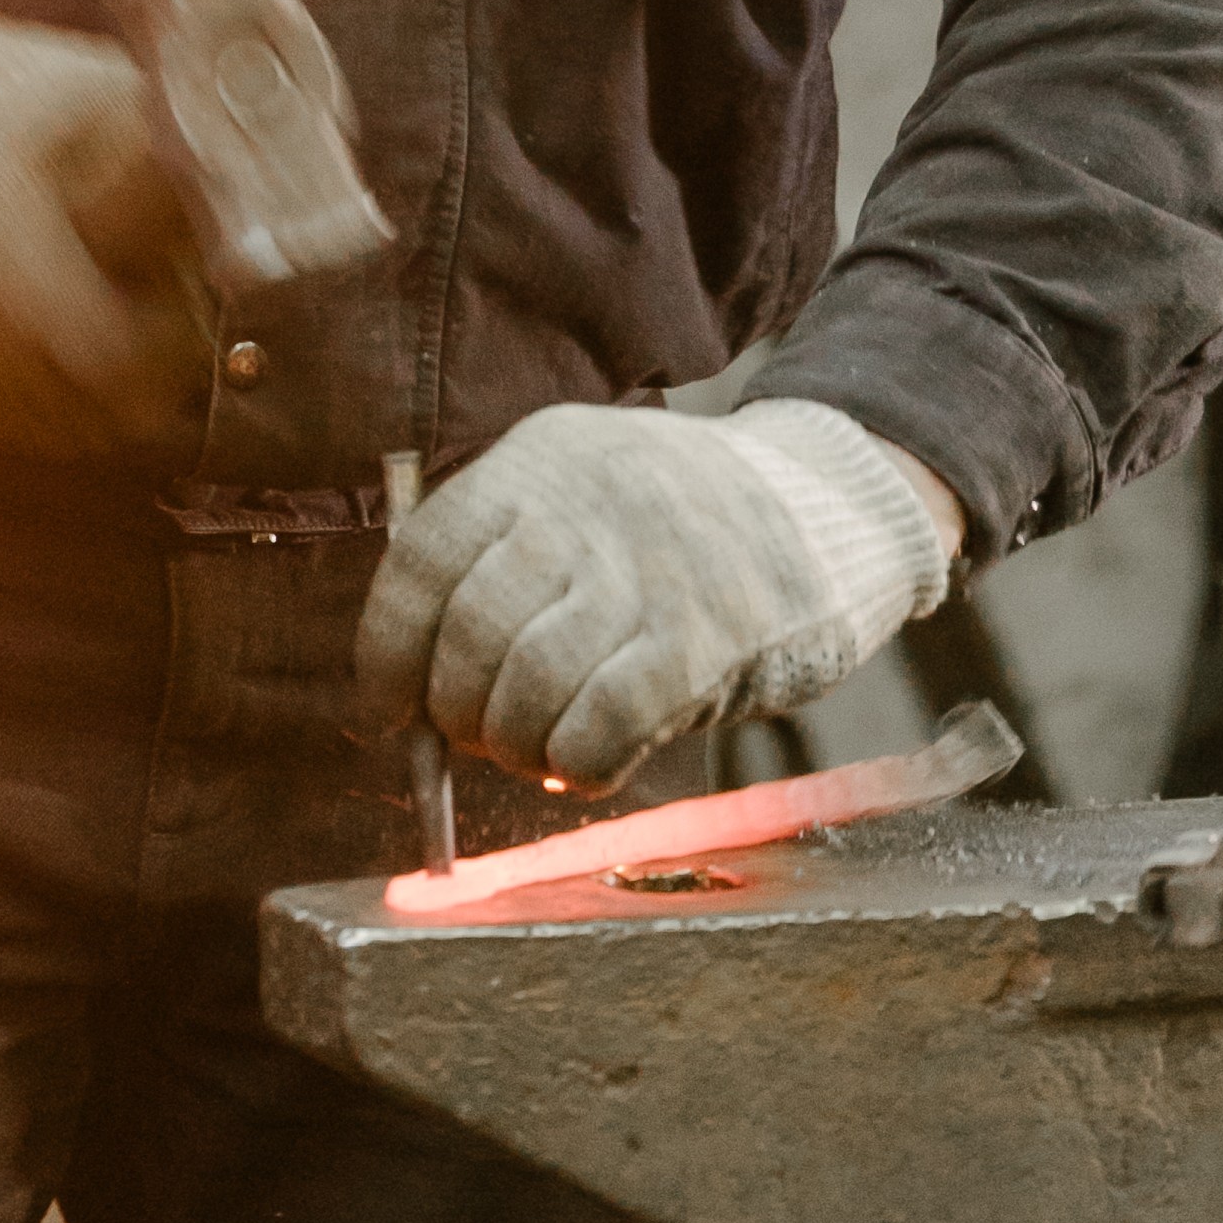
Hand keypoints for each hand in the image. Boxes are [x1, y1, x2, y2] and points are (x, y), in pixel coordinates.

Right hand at [0, 0, 208, 453]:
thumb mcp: (104, 102)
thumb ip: (181, 166)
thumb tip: (262, 220)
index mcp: (4, 261)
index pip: (128, 367)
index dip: (178, 340)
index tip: (190, 294)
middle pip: (106, 413)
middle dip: (151, 368)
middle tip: (162, 306)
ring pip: (63, 431)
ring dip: (104, 387)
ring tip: (107, 307)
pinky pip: (14, 423)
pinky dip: (52, 391)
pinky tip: (59, 325)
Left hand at [355, 400, 957, 792]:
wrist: (834, 503)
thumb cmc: (685, 529)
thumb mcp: (587, 501)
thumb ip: (508, 572)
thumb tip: (415, 698)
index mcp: (538, 458)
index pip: (422, 560)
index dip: (387, 651)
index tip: (388, 709)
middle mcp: (583, 502)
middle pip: (468, 630)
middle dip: (457, 712)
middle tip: (481, 738)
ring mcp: (647, 564)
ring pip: (528, 685)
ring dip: (517, 745)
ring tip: (538, 752)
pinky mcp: (708, 632)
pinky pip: (602, 722)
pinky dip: (577, 765)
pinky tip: (588, 764)